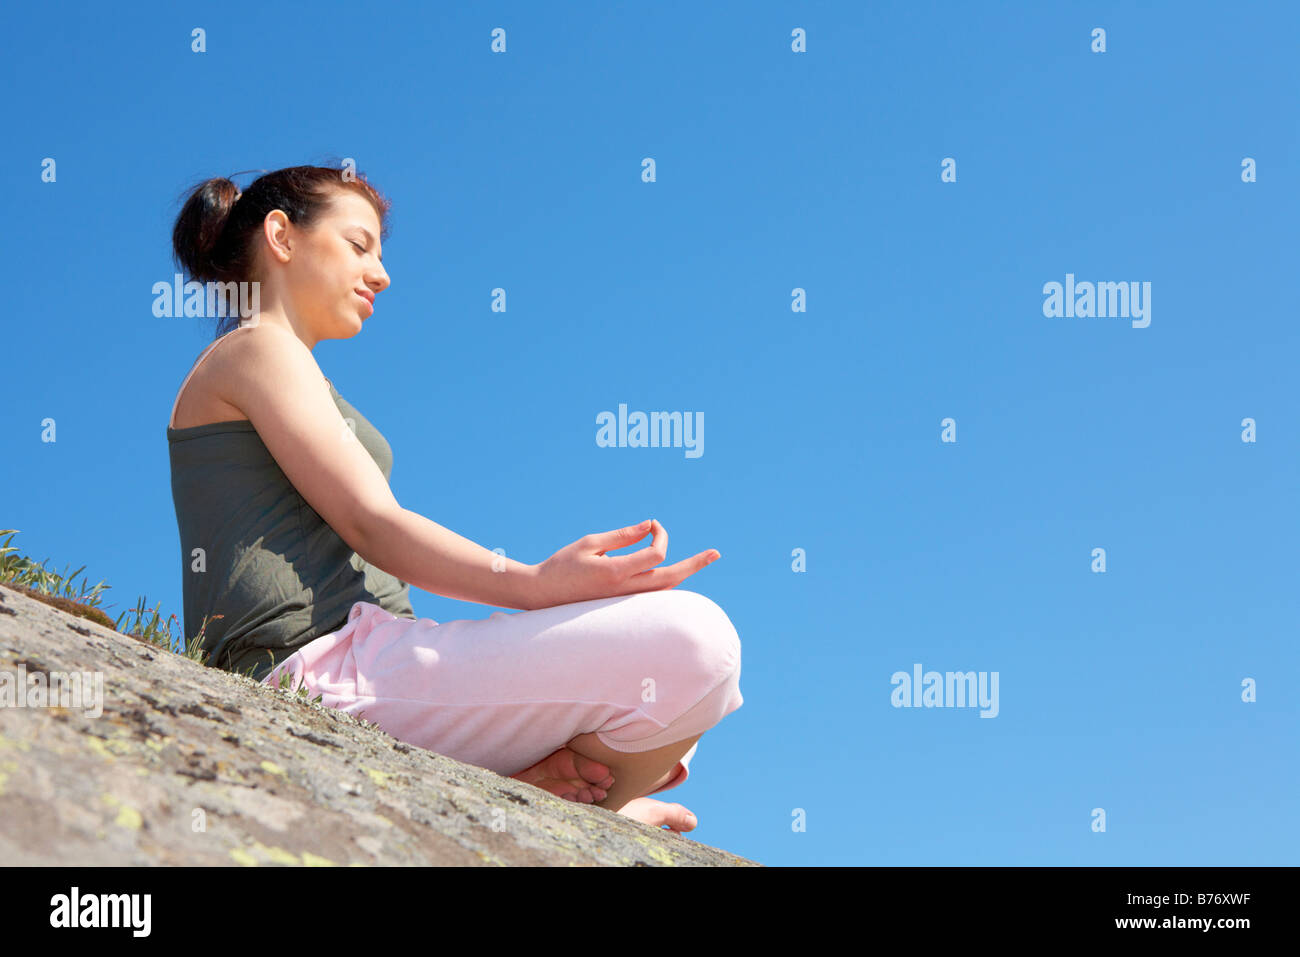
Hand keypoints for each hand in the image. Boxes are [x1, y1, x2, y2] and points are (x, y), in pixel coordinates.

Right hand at [526, 519, 719, 608]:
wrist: (541, 595)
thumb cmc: (562, 565)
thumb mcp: (589, 543)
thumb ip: (621, 536)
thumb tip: (648, 526)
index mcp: (614, 572)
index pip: (656, 555)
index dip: (661, 536)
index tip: (653, 525)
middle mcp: (623, 591)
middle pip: (670, 579)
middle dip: (695, 564)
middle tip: (716, 553)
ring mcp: (623, 603)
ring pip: (664, 591)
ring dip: (683, 574)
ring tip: (701, 561)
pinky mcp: (621, 608)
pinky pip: (653, 597)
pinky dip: (667, 584)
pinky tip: (675, 575)